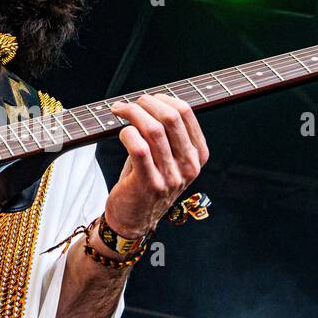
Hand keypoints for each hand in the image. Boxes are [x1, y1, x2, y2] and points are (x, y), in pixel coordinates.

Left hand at [105, 94, 209, 236]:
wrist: (133, 219)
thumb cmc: (147, 183)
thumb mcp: (167, 159)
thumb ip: (165, 133)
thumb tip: (148, 101)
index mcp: (197, 156)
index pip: (186, 113)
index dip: (163, 98)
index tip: (147, 99)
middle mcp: (188, 166)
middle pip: (171, 117)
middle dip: (146, 103)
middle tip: (129, 104)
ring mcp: (170, 176)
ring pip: (153, 130)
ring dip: (132, 114)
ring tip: (120, 112)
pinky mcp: (149, 183)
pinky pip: (138, 147)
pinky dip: (127, 133)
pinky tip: (121, 133)